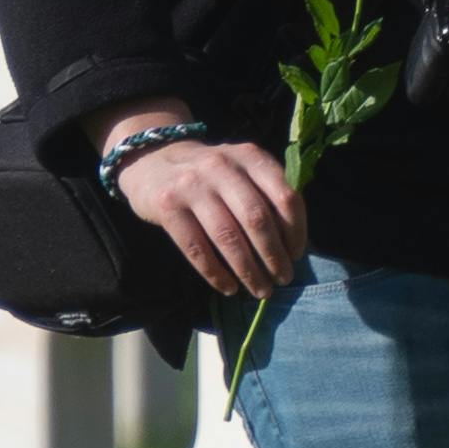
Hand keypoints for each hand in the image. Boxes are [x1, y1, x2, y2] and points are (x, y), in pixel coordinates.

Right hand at [111, 129, 306, 302]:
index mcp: (249, 157)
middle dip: (274, 256)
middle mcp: (222, 166)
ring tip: (260, 290)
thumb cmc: (210, 175)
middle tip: (283, 279)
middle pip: (257, 219)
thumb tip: (291, 244)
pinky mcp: (168, 206)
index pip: (284, 196)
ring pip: (228, 237)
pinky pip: (196, 247)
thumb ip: (266, 194)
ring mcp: (192, 185)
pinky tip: (229, 288)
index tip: (296, 255)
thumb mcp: (241, 170)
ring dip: (248, 270)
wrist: (152, 162)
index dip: (295, 231)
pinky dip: (216, 273)